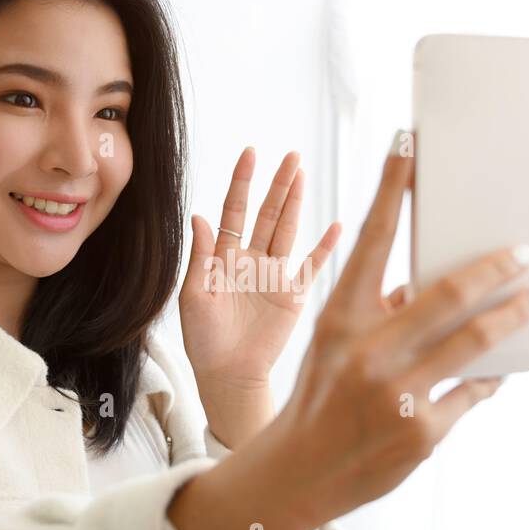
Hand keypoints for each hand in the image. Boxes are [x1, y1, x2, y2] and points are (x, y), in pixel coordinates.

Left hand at [180, 146, 341, 446]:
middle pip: (268, 214)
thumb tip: (200, 216)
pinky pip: (311, 266)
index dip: (242, 183)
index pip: (235, 211)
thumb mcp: (193, 296)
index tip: (250, 154)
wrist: (228, 375)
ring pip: (288, 230)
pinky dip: (324, 247)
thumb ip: (200, 257)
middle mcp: (252, 260)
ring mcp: (274, 275)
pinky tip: (335, 226)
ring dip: (296, 203)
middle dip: (278, 184)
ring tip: (303, 174)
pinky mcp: (293, 295)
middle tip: (291, 156)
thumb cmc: (204, 340)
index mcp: (224, 258)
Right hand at [264, 132, 528, 524]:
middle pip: (448, 291)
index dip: (391, 189)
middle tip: (525, 253)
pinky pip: (473, 390)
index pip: (371, 240)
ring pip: (475, 340)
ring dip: (513, 313)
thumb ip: (377, 313)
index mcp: (340, 318)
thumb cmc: (320, 397)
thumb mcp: (334, 346)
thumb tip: (428, 287)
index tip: (411, 144)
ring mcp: (397, 392)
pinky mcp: (423, 431)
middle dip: (496, 265)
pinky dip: (490, 376)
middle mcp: (369, 350)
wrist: (299, 472)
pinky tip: (501, 367)